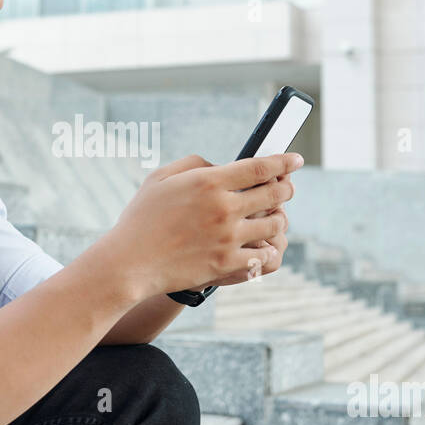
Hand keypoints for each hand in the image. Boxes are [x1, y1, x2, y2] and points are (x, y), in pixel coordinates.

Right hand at [105, 153, 299, 299]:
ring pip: (274, 225)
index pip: (261, 167)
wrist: (128, 262)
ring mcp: (228, 238)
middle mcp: (224, 208)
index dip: (284, 161)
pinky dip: (265, 248)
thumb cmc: (141, 218)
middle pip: (275, 194)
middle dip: (286, 188)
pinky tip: (260, 245)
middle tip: (287, 187)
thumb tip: (222, 165)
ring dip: (278, 219)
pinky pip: (263, 255)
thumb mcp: (160, 177)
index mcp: (209, 182)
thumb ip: (195, 163)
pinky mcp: (227, 264)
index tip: (296, 160)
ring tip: (272, 217)